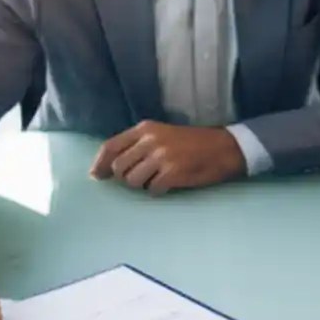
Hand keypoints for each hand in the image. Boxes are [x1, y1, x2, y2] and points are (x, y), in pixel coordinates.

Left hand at [89, 121, 245, 193]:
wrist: (223, 148)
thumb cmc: (190, 143)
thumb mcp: (160, 135)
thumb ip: (135, 146)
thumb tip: (105, 169)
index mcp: (145, 129)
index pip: (111, 147)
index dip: (100, 164)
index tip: (96, 176)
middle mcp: (150, 140)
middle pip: (119, 168)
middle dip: (126, 177)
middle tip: (142, 177)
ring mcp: (161, 156)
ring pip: (133, 181)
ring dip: (143, 185)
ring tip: (158, 178)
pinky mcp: (173, 172)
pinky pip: (152, 190)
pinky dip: (159, 190)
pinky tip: (170, 183)